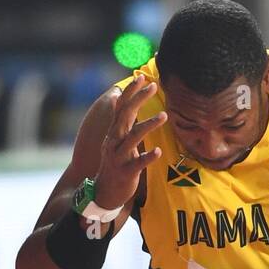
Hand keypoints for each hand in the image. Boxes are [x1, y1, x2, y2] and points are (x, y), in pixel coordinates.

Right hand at [93, 72, 166, 205]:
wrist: (104, 192)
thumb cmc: (116, 163)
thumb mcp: (117, 140)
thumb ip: (122, 121)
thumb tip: (121, 97)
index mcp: (115, 132)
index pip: (122, 107)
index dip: (130, 91)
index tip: (141, 76)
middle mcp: (115, 141)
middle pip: (125, 116)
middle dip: (139, 99)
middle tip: (154, 86)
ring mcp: (119, 157)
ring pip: (133, 137)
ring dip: (148, 125)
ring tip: (164, 116)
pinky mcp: (125, 172)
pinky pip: (137, 163)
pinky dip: (146, 157)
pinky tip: (157, 152)